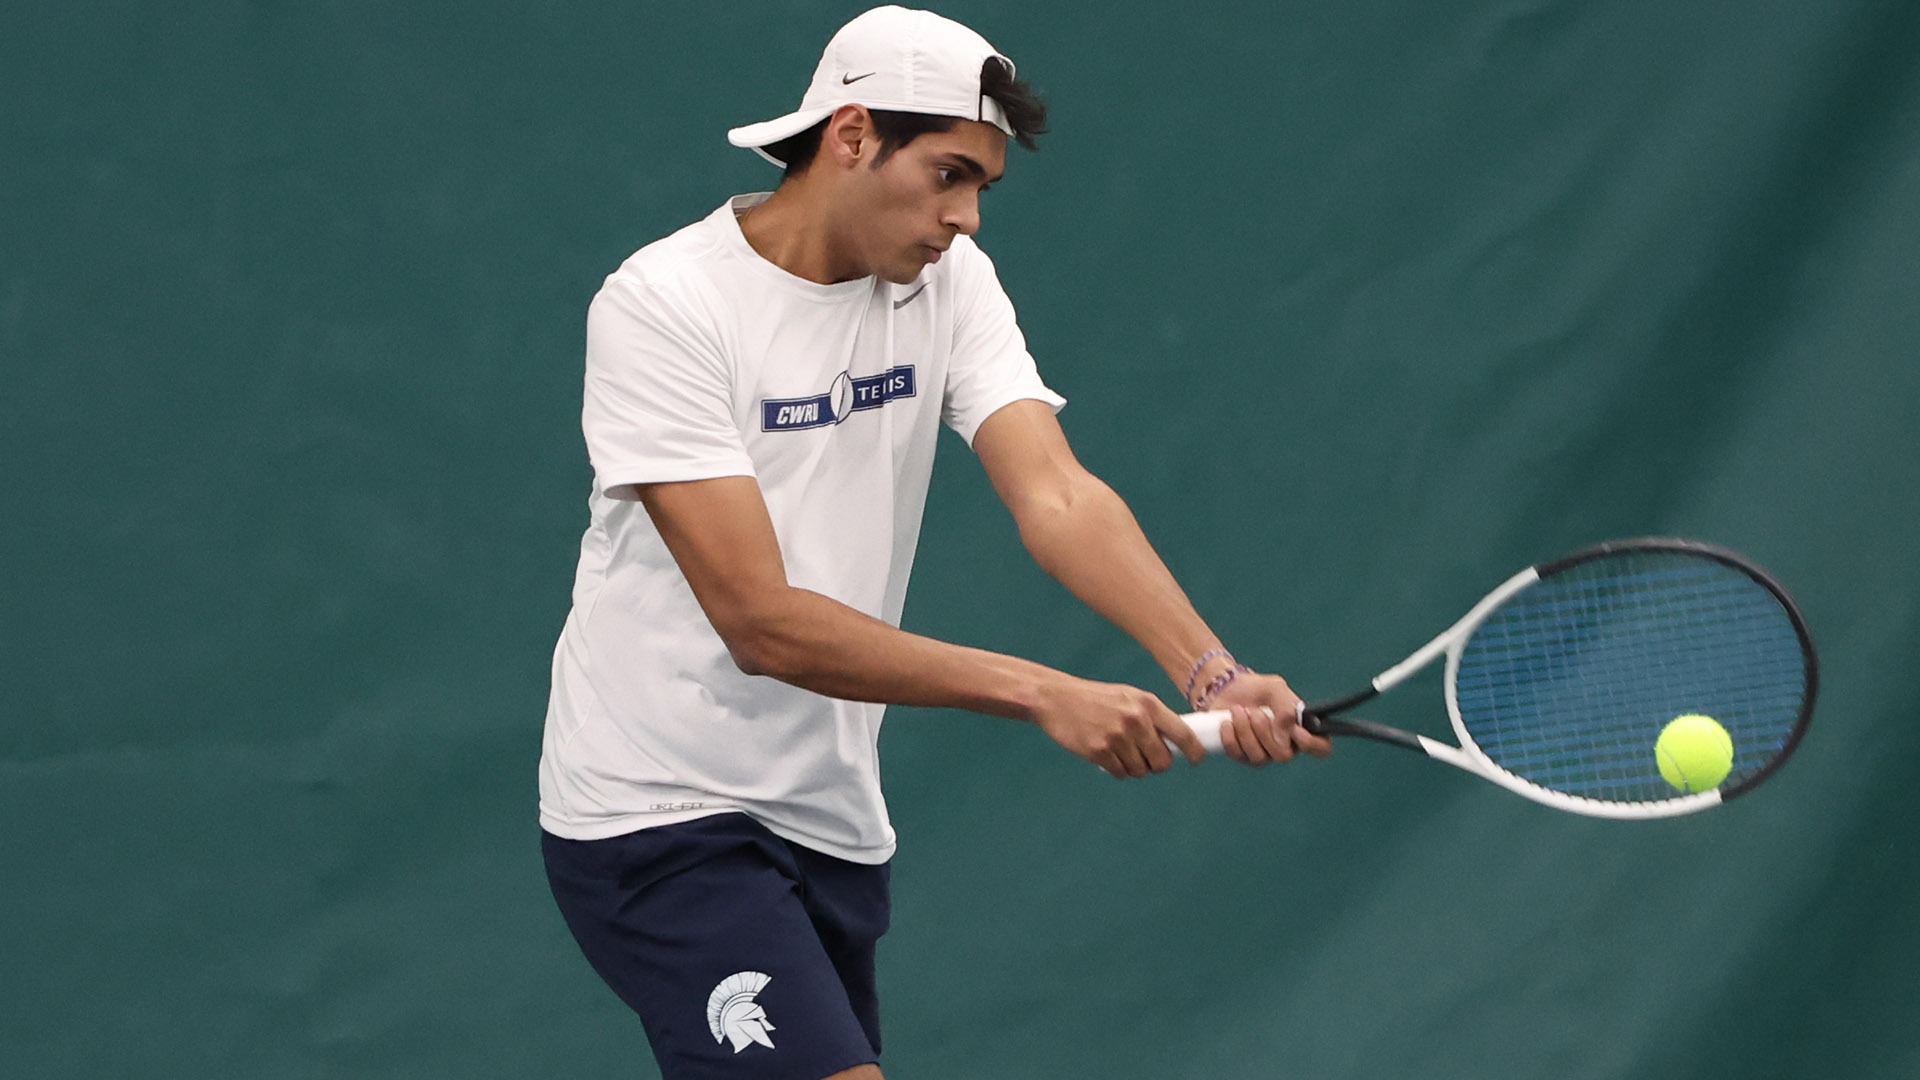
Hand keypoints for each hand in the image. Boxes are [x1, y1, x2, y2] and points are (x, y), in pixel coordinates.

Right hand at [1031, 677, 1206, 778]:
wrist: (1056, 698)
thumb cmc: (1096, 699)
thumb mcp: (1128, 697)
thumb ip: (1152, 717)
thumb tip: (1175, 743)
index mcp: (1147, 704)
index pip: (1183, 733)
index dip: (1194, 751)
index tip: (1196, 759)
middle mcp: (1136, 720)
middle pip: (1163, 761)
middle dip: (1157, 764)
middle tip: (1146, 758)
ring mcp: (1117, 738)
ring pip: (1141, 770)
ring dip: (1134, 767)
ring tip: (1120, 752)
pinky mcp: (1099, 752)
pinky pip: (1121, 774)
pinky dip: (1117, 770)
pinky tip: (1107, 755)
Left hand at [1206, 671, 1332, 765]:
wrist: (1227, 688)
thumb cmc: (1257, 689)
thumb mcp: (1275, 689)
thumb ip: (1286, 708)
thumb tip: (1286, 735)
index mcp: (1302, 729)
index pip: (1321, 748)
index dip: (1313, 745)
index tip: (1296, 731)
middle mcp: (1286, 746)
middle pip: (1283, 756)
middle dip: (1264, 732)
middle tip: (1254, 711)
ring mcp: (1264, 753)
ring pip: (1259, 758)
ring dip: (1245, 731)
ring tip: (1238, 710)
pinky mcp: (1242, 755)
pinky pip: (1239, 755)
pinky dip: (1231, 737)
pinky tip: (1227, 722)